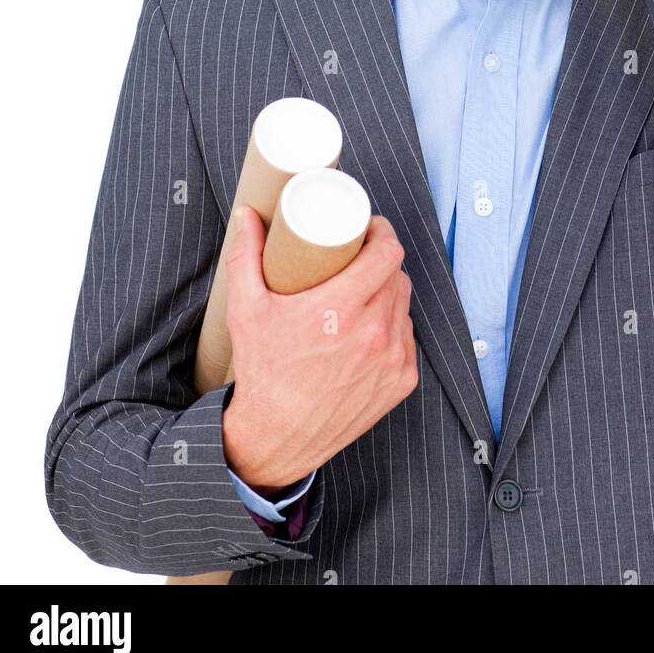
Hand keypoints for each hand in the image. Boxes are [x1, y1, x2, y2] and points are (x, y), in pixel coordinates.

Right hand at [221, 207, 417, 488]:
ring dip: (389, 293)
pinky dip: (394, 328)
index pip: (387, 252)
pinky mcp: (402, 381)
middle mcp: (374, 333)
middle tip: (360, 259)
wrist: (277, 436)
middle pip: (396, 275)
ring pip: (404, 305)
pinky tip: (373, 328)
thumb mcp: (247, 310)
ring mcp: (392, 359)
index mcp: (340, 309)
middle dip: (380, 262)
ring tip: (365, 292)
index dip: (382, 233)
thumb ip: (246, 257)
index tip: (369, 229)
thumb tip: (246, 217)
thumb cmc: (263, 371)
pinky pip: (407, 337)